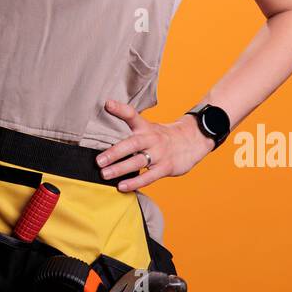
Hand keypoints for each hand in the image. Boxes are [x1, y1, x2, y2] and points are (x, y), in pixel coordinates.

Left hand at [94, 100, 215, 191]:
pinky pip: (149, 177)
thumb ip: (131, 130)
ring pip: (138, 161)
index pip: (132, 115)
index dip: (120, 109)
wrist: (193, 140)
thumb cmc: (163, 136)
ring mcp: (159, 153)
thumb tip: (105, 133)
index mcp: (146, 127)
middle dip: (115, 152)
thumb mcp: (149, 128)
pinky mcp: (166, 167)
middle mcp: (152, 139)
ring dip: (121, 169)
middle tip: (99, 160)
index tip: (108, 104)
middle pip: (132, 143)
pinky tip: (122, 186)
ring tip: (105, 174)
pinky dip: (135, 182)